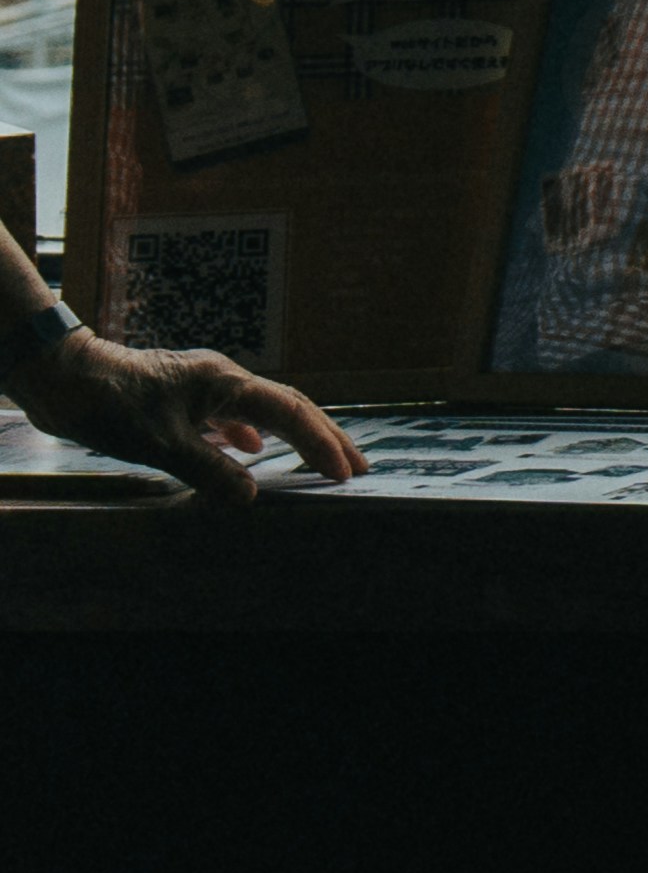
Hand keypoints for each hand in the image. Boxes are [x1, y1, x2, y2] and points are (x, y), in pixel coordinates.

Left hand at [11, 322, 360, 499]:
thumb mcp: (161, 444)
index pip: (290, 413)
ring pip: (264, 408)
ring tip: (317, 458)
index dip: (321, 444)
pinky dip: (254, 432)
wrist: (65, 375)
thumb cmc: (112, 404)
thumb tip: (251, 496)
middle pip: (290, 405)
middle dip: (325, 436)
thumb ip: (210, 470)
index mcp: (226, 383)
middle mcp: (224, 377)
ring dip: (294, 434)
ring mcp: (204, 382)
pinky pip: (235, 411)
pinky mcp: (185, 392)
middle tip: (357, 465)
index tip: (345, 473)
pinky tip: (250, 450)